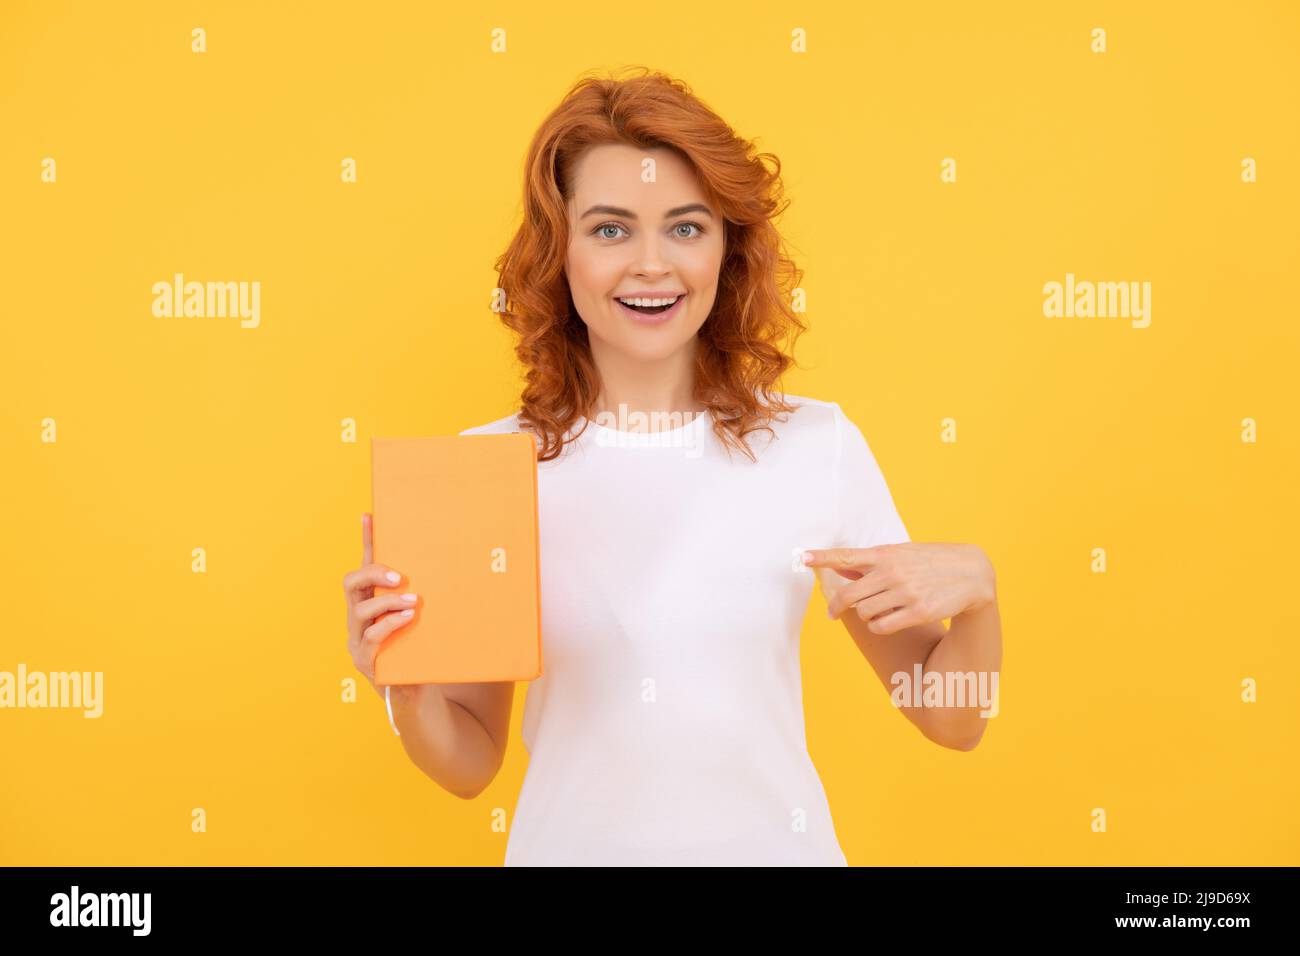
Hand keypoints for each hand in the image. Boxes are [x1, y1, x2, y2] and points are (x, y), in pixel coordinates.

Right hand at [341, 512, 420, 696]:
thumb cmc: (424, 651)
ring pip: (361, 612)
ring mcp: (358, 641)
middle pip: (351, 584)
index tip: (369, 515)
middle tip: (399, 576)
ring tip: (413, 602)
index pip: (365, 567)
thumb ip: (430, 597)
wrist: (420, 695)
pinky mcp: (366, 663)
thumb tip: (464, 563)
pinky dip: (390, 626)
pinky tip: (408, 619)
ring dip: (388, 603)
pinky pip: (371, 639)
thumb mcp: (427, 619)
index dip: (366, 541)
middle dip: (373, 574)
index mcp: (372, 602)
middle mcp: (358, 619)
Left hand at [802, 542, 994, 634]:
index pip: (846, 555)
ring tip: (876, 610)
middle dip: (835, 606)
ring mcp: (905, 592)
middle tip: (832, 612)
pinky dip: (878, 626)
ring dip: (864, 615)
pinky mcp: (918, 612)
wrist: (972, 573)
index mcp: (885, 555)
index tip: (802, 557)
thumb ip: (870, 562)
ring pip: (863, 613)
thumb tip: (838, 566)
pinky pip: (881, 626)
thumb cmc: (931, 563)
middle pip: (847, 595)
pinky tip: (887, 620)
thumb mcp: (901, 554)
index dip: (821, 557)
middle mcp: (892, 572)